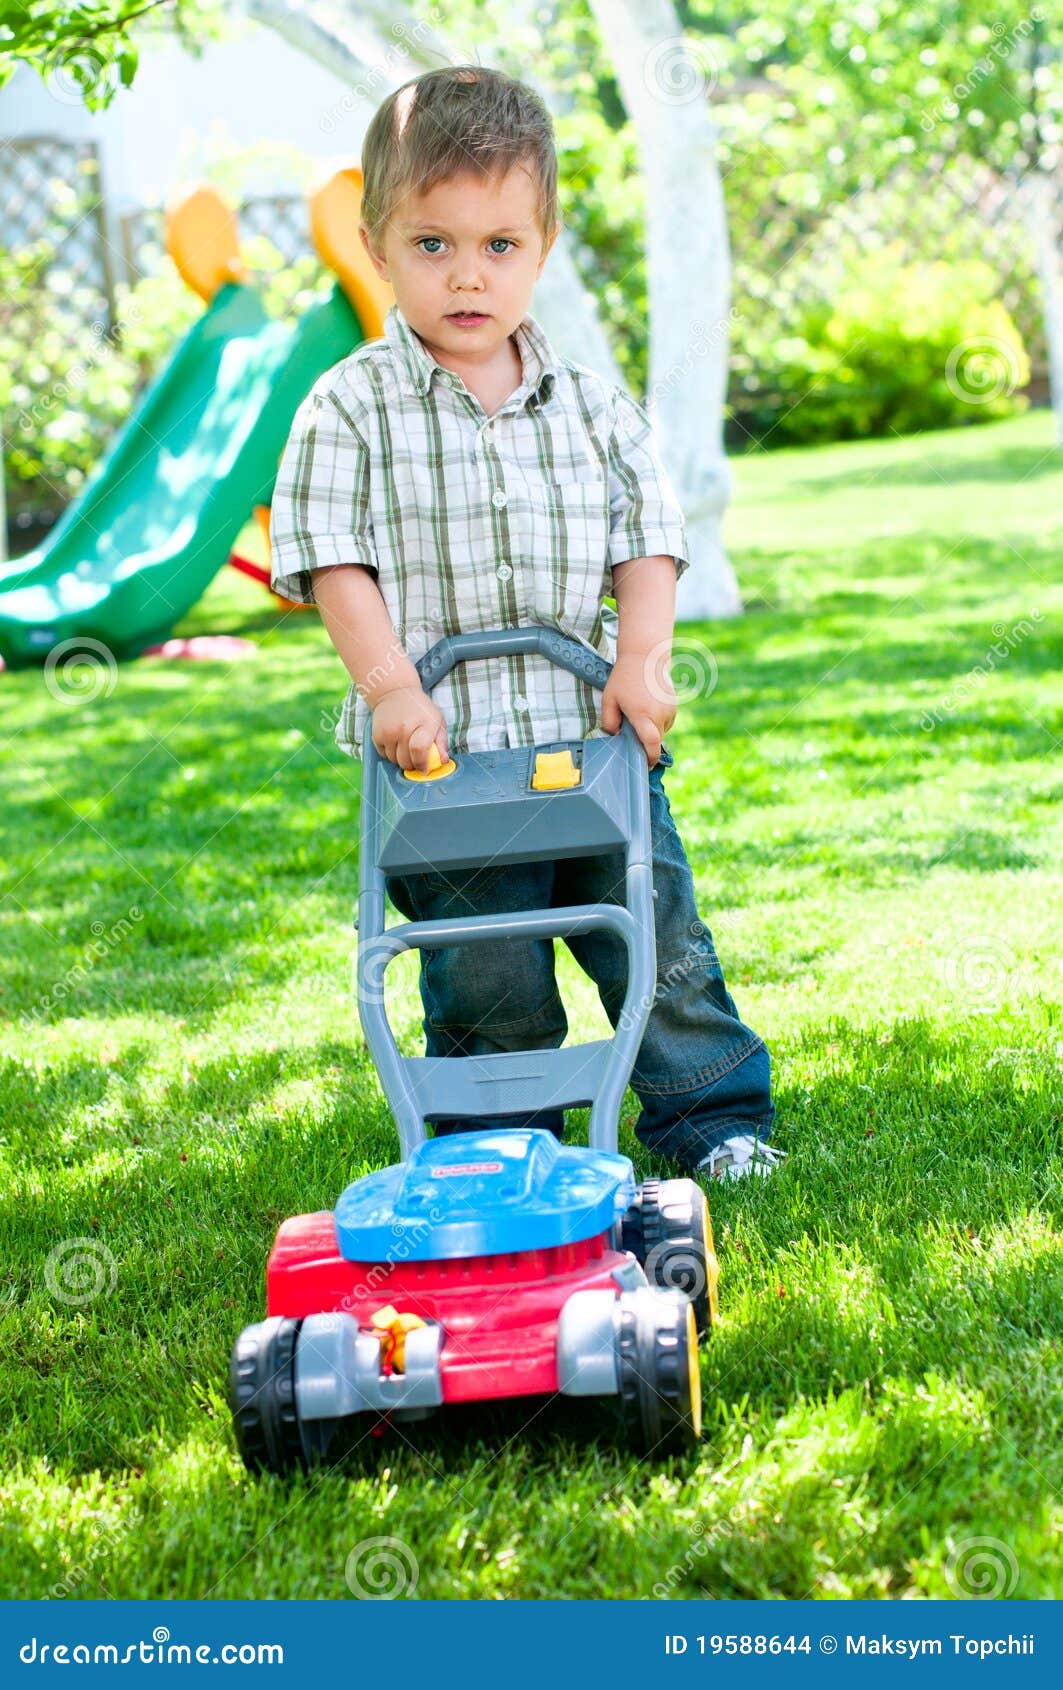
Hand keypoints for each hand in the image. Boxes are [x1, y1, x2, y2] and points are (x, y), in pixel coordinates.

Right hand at [371, 685, 449, 772]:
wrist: (394, 692)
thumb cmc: (420, 709)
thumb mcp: (437, 720)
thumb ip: (442, 742)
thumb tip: (443, 761)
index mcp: (424, 723)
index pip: (419, 751)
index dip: (422, 764)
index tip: (424, 769)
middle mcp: (404, 728)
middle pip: (406, 761)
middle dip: (412, 764)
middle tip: (416, 757)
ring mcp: (389, 732)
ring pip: (394, 760)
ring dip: (400, 759)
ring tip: (405, 746)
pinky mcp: (377, 735)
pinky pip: (383, 755)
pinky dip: (390, 754)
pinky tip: (395, 742)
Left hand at [600, 650, 675, 767]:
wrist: (646, 656)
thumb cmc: (624, 677)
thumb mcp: (609, 699)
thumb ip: (609, 721)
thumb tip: (615, 736)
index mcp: (643, 714)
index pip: (652, 744)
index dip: (650, 759)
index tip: (645, 766)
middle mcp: (660, 715)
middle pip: (655, 741)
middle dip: (644, 743)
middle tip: (630, 733)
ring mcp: (670, 710)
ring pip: (660, 731)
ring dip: (650, 730)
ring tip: (637, 712)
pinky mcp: (674, 706)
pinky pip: (665, 722)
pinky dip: (656, 721)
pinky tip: (646, 706)